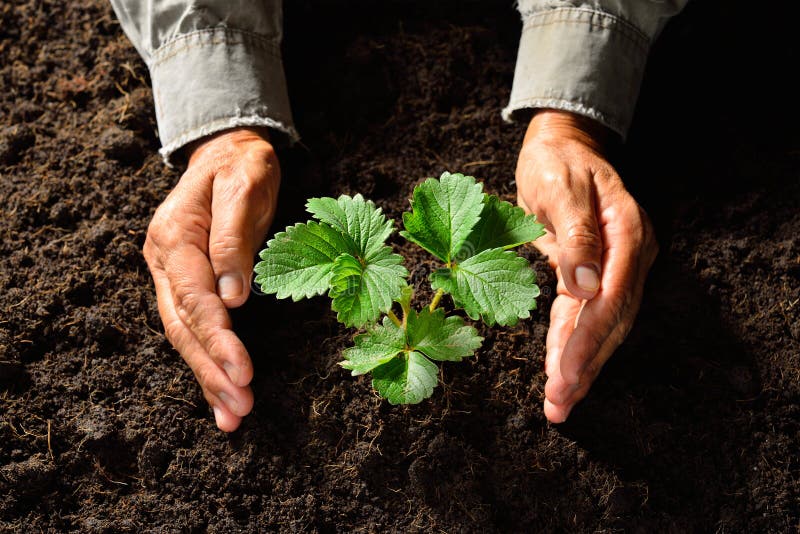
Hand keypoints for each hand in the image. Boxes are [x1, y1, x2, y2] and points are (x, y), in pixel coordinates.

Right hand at [143, 127, 279, 431]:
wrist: (229, 151)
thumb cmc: (242, 165)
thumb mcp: (244, 187)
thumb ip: (234, 239)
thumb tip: (233, 297)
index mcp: (174, 236)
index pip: (194, 297)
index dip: (218, 336)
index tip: (242, 370)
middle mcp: (165, 262)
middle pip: (183, 327)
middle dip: (212, 370)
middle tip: (240, 408)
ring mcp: (172, 276)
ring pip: (185, 336)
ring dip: (209, 377)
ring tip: (232, 417)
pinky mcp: (188, 286)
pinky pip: (194, 330)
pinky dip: (208, 363)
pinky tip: (223, 396)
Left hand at [515, 111, 657, 422]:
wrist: (562, 144)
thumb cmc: (557, 160)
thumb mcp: (561, 188)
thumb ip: (575, 237)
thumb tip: (585, 288)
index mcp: (627, 232)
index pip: (613, 297)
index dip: (589, 339)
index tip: (565, 372)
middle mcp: (630, 255)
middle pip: (611, 320)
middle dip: (584, 365)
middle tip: (560, 403)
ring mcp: (617, 267)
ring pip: (600, 326)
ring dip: (580, 365)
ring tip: (560, 403)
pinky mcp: (596, 274)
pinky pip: (584, 315)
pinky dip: (570, 345)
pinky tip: (559, 372)